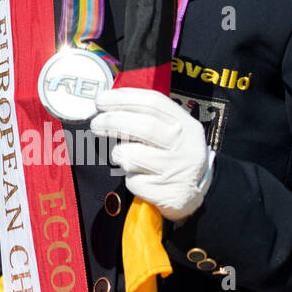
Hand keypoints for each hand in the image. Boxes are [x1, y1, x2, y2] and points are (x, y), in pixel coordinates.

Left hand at [90, 85, 215, 220]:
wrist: (196, 191)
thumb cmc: (172, 154)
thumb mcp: (171, 130)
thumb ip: (146, 115)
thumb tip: (108, 102)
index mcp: (186, 125)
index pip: (153, 103)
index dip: (122, 99)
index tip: (101, 100)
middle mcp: (185, 146)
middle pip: (142, 127)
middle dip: (111, 122)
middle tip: (96, 124)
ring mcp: (177, 170)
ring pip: (132, 156)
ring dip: (117, 153)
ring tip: (120, 154)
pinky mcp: (167, 193)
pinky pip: (133, 181)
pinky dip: (128, 177)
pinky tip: (137, 175)